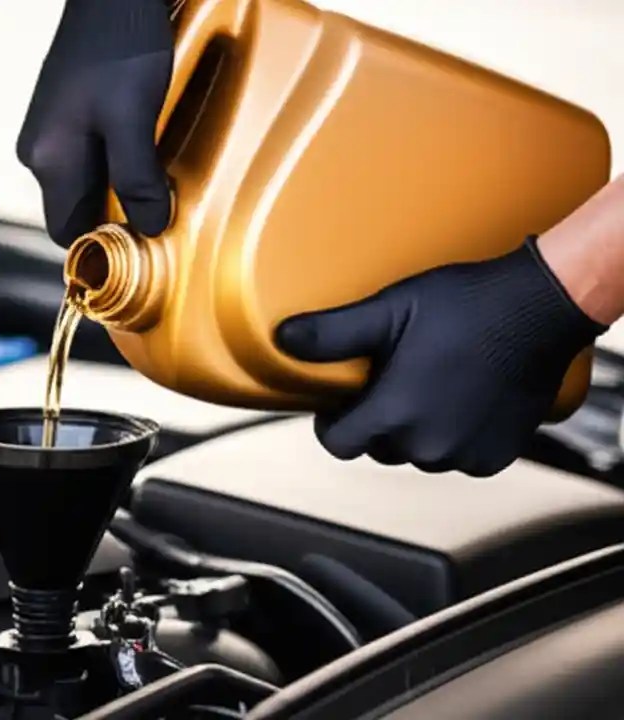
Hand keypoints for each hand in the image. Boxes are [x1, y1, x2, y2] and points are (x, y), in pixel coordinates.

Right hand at [17, 0, 172, 246]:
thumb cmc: (121, 47)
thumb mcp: (135, 116)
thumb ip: (136, 177)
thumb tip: (148, 227)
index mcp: (47, 158)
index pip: (65, 230)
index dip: (101, 243)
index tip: (141, 243)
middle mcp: (39, 150)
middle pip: (76, 207)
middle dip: (115, 215)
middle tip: (159, 210)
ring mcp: (49, 130)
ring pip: (85, 182)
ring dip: (119, 188)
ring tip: (156, 178)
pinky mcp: (65, 113)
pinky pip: (89, 157)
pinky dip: (116, 163)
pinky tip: (144, 148)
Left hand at [275, 238, 605, 476]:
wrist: (541, 306)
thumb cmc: (468, 304)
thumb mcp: (390, 309)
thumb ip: (333, 332)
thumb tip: (285, 339)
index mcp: (397, 415)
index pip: (338, 444)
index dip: (333, 421)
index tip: (342, 399)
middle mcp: (430, 445)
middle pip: (377, 447)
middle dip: (376, 419)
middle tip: (391, 377)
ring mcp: (466, 455)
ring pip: (417, 453)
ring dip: (414, 429)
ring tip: (427, 383)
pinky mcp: (496, 456)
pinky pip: (457, 456)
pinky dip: (453, 435)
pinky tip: (458, 399)